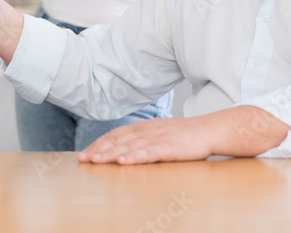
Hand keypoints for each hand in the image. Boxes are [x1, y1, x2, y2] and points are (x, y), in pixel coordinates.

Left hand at [78, 118, 209, 164]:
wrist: (208, 130)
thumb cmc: (183, 135)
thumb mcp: (157, 133)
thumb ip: (141, 139)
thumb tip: (124, 148)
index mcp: (141, 127)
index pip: (114, 135)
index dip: (98, 144)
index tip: (85, 153)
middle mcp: (145, 130)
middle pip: (116, 140)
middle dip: (97, 150)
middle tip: (82, 159)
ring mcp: (155, 138)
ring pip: (128, 147)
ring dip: (110, 154)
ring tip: (95, 161)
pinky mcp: (167, 147)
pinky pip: (147, 152)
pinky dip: (134, 157)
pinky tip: (123, 162)